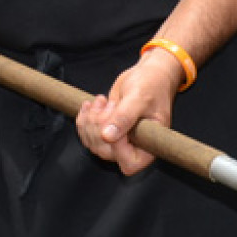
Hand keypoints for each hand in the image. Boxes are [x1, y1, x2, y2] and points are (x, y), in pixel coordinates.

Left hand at [76, 52, 184, 176]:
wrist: (149, 74)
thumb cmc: (152, 85)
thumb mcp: (139, 98)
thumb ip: (124, 118)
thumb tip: (107, 136)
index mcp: (150, 145)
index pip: (129, 162)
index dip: (117, 147)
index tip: (114, 121)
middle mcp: (134, 146)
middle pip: (106, 152)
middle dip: (100, 126)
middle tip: (109, 104)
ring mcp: (119, 140)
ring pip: (93, 143)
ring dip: (91, 121)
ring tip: (102, 101)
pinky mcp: (106, 131)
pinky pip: (87, 134)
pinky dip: (85, 119)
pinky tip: (91, 104)